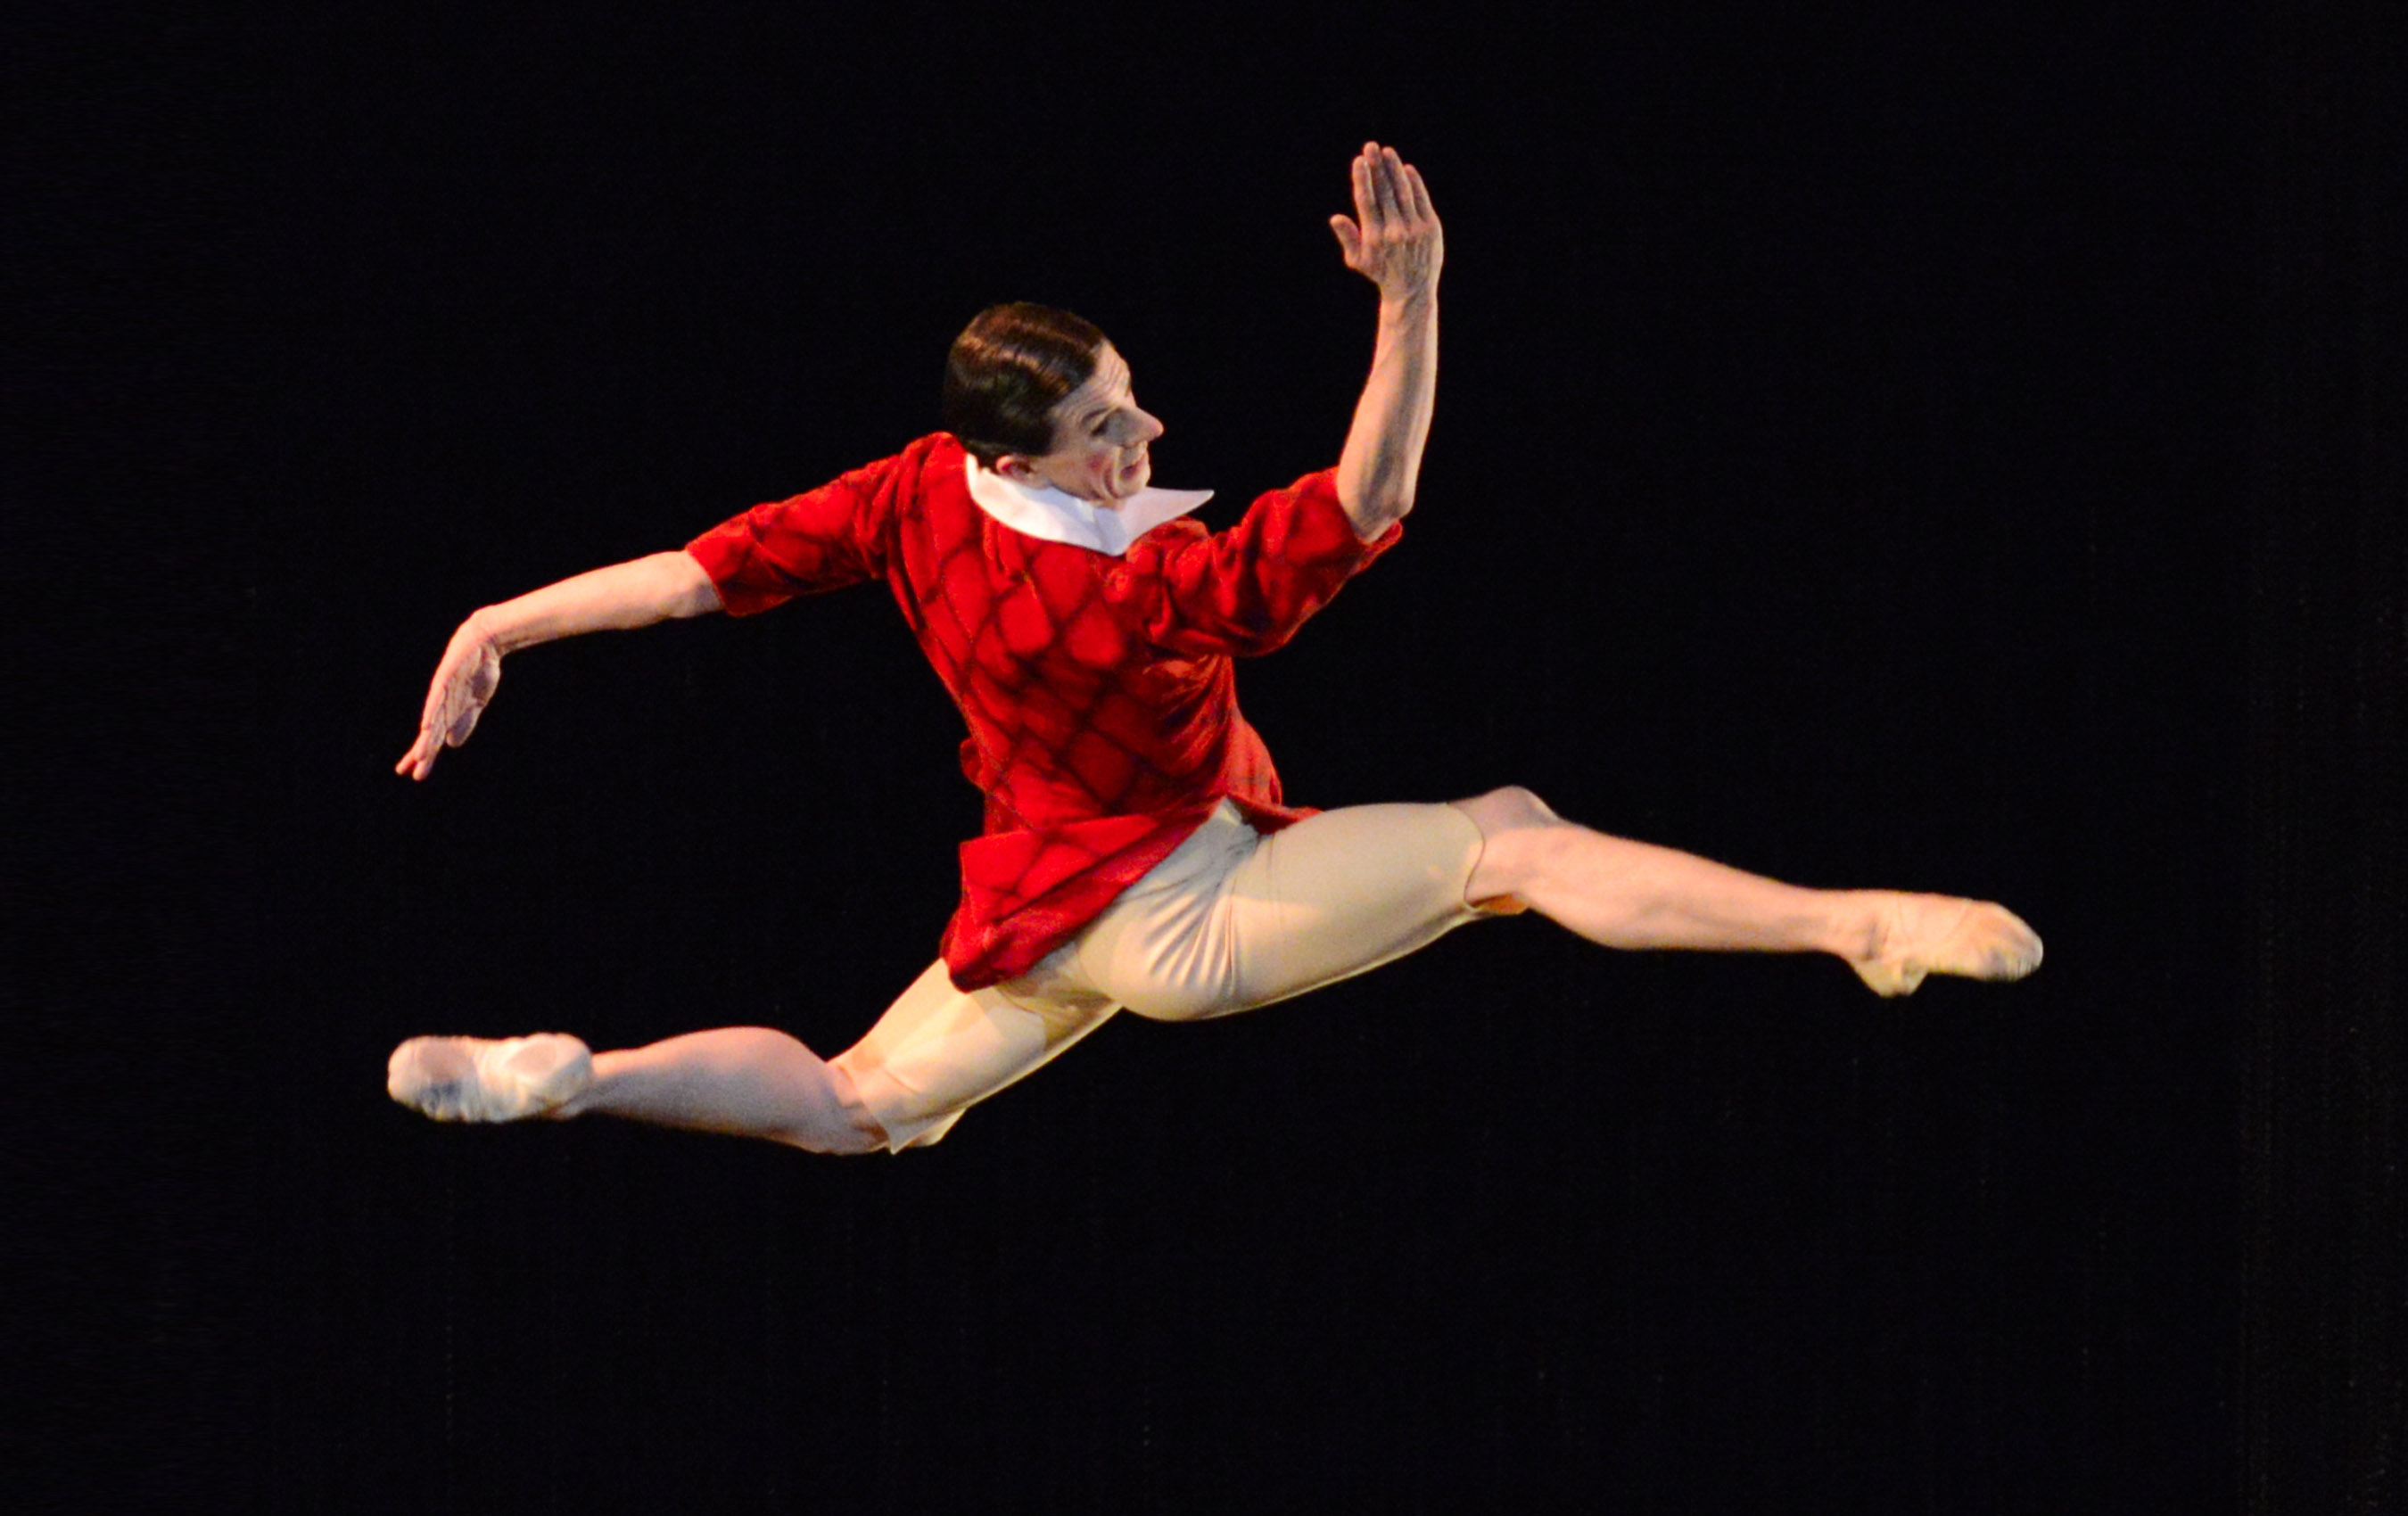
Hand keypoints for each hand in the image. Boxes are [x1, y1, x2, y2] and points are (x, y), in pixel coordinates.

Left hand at [396, 617, 502, 780]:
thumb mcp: (476, 703)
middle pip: (429, 733)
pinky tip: (427, 725)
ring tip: (419, 756)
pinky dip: (433, 713)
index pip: (433, 738)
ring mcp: (442, 692)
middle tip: (408, 773)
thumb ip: (464, 723)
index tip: (415, 773)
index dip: (424, 755)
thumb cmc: (479, 671)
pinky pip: (439, 699)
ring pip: (433, 720)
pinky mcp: (446, 679)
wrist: (484, 642)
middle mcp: (441, 704)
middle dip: (421, 754)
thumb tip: (450, 745)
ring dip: (426, 739)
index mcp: (449, 711)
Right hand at [1328, 142, 1441, 302]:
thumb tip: (1335, 218)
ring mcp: (1414, 228)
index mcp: (1374, 238)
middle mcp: (1394, 231)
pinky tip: (1406, 169)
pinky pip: (1421, 199)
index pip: (1367, 201)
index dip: (1363, 179)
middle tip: (1370, 146)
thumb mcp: (1358, 260)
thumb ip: (1348, 238)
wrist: (1412, 289)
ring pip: (1403, 191)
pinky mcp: (1431, 227)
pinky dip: (1414, 183)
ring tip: (1387, 152)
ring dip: (1394, 169)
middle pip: (1384, 191)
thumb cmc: (1381, 272)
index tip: (1359, 161)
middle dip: (1377, 167)